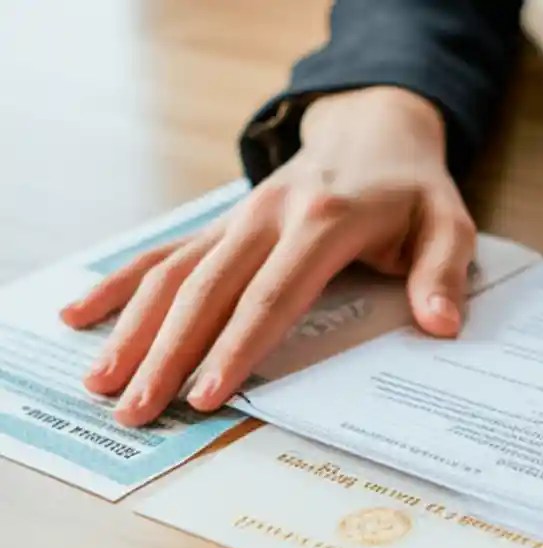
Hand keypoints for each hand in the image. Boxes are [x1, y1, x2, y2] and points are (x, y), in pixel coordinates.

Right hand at [60, 87, 474, 426]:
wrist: (375, 129)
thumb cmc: (413, 190)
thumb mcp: (448, 224)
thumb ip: (442, 274)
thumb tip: (440, 325)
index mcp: (324, 222)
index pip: (273, 296)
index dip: (237, 347)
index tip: (207, 394)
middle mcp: (269, 217)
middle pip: (208, 290)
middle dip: (169, 352)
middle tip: (138, 410)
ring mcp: (238, 219)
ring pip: (174, 273)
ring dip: (134, 327)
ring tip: (102, 382)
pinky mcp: (222, 224)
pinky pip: (165, 252)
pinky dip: (120, 282)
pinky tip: (81, 314)